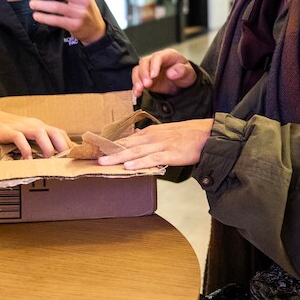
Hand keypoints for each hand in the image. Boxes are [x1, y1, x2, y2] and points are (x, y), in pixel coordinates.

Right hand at [0, 109, 70, 158]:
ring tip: (49, 161)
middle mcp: (32, 124)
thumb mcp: (23, 134)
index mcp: (38, 126)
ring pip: (40, 133)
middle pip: (54, 131)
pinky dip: (25, 150)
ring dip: (47, 147)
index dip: (69, 145)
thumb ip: (35, 143)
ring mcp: (20, 126)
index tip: (76, 159)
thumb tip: (49, 159)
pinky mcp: (7, 131)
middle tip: (67, 162)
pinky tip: (26, 161)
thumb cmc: (4, 130)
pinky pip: (19, 138)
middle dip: (63, 146)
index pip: (59, 133)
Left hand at [28, 0, 106, 43]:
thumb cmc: (85, 8)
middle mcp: (84, 0)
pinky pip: (57, 21)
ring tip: (31, 4)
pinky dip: (44, 18)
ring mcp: (80, 14)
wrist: (95, 29)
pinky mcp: (75, 26)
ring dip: (41, 5)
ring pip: (57, 7)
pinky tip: (36, 15)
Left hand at [98, 119, 212, 169]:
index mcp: (149, 132)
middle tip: (92, 157)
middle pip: (126, 145)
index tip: (95, 151)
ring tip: (104, 162)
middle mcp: (152, 137)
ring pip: (136, 152)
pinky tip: (129, 166)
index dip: (110, 145)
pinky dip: (140, 163)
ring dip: (118, 157)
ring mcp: (161, 145)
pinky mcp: (171, 154)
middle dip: (109, 152)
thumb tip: (133, 139)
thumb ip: (148, 137)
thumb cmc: (186, 135)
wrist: (207, 134)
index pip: (126, 139)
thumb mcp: (164, 132)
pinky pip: (152, 159)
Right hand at [132, 49, 196, 96]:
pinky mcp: (145, 78)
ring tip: (140, 89)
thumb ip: (182, 71)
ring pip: (138, 70)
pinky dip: (135, 87)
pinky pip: (137, 80)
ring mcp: (149, 69)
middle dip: (144, 73)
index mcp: (168, 55)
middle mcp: (156, 61)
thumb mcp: (189, 73)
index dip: (154, 65)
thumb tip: (171, 73)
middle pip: (145, 62)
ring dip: (137, 80)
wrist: (182, 85)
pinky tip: (137, 93)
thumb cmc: (185, 75)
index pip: (157, 57)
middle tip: (147, 84)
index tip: (153, 75)